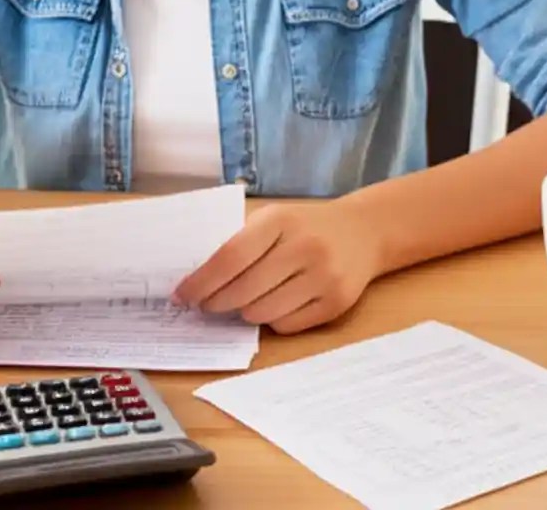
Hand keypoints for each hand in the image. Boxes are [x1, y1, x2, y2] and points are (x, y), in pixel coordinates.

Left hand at [172, 202, 383, 333]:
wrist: (363, 232)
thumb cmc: (304, 227)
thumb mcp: (273, 220)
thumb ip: (239, 244)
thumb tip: (195, 282)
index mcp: (280, 220)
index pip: (230, 256)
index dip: (202, 281)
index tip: (183, 295)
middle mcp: (305, 246)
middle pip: (244, 289)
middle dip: (216, 303)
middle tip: (207, 305)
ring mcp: (324, 276)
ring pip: (263, 312)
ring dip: (244, 313)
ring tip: (244, 302)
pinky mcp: (337, 303)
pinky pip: (287, 325)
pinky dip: (272, 320)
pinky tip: (275, 305)